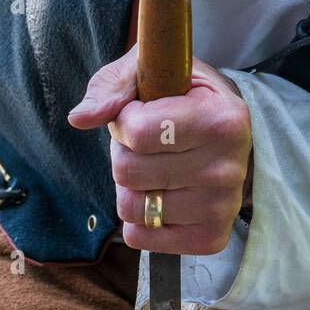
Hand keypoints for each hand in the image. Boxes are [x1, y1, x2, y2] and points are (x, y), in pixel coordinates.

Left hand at [68, 47, 252, 254]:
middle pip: (129, 171)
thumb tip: (79, 118)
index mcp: (221, 119)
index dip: (124, 120)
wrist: (224, 131)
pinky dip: (138, 218)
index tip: (139, 111)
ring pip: (132, 208)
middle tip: (147, 142)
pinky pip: (140, 237)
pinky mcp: (211, 237)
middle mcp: (229, 167)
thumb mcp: (150, 72)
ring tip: (153, 165)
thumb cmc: (181, 95)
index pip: (139, 132)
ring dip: (130, 186)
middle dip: (124, 152)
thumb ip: (112, 88)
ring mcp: (222, 206)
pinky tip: (160, 193)